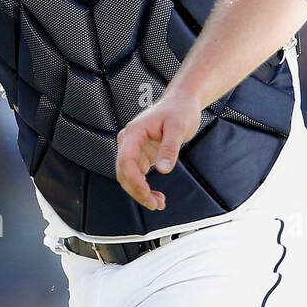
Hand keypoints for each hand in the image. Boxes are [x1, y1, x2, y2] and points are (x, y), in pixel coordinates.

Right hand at [116, 90, 202, 210]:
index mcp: (134, 132)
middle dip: (137, 191)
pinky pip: (138, 175)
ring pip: (129, 177)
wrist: (182, 103)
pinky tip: (156, 196)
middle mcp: (130, 141)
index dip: (134, 180)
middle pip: (124, 172)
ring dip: (140, 192)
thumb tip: (163, 169)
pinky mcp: (141, 155)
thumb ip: (169, 148)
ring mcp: (134, 149)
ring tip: (158, 203)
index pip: (125, 161)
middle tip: (155, 204)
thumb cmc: (179, 110)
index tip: (146, 192)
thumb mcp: (178, 128)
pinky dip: (145, 187)